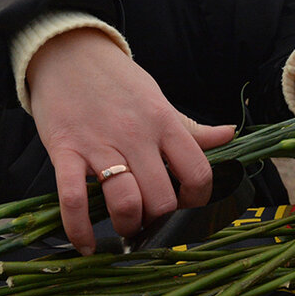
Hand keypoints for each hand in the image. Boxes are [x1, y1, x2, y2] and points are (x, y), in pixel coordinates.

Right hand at [27, 28, 234, 254]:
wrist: (67, 51)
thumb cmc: (116, 80)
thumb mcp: (158, 99)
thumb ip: (190, 128)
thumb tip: (230, 135)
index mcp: (164, 122)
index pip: (198, 172)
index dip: (197, 201)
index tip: (184, 206)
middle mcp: (136, 134)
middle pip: (161, 198)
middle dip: (158, 221)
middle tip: (150, 221)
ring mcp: (98, 143)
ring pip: (124, 202)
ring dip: (126, 225)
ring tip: (124, 226)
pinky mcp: (64, 150)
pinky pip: (73, 198)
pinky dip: (79, 229)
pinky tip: (85, 243)